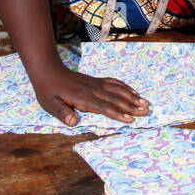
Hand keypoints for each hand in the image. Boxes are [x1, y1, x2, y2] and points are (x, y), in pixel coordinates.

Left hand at [34, 69, 151, 126]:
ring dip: (132, 97)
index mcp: (83, 98)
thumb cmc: (48, 91)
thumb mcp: (50, 104)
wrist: (49, 70)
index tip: (130, 119)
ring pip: (118, 90)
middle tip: (146, 111)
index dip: (118, 113)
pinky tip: (133, 92)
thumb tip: (73, 123)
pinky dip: (125, 87)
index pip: (104, 107)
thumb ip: (62, 113)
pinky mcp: (97, 81)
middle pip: (116, 99)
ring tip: (146, 103)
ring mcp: (96, 84)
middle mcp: (93, 90)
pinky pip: (114, 83)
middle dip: (132, 106)